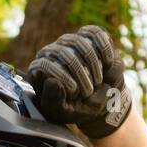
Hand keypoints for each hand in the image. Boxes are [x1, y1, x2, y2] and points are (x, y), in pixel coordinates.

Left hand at [25, 24, 131, 139]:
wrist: (103, 101)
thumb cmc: (79, 107)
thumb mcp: (63, 112)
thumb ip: (53, 101)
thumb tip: (52, 82)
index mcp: (40, 70)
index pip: (44, 64)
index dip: (61, 77)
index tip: (74, 91)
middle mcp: (52, 52)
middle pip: (63, 53)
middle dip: (80, 74)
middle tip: (89, 91)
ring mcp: (70, 42)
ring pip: (79, 42)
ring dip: (94, 65)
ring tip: (98, 81)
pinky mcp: (88, 36)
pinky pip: (95, 33)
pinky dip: (104, 49)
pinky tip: (106, 62)